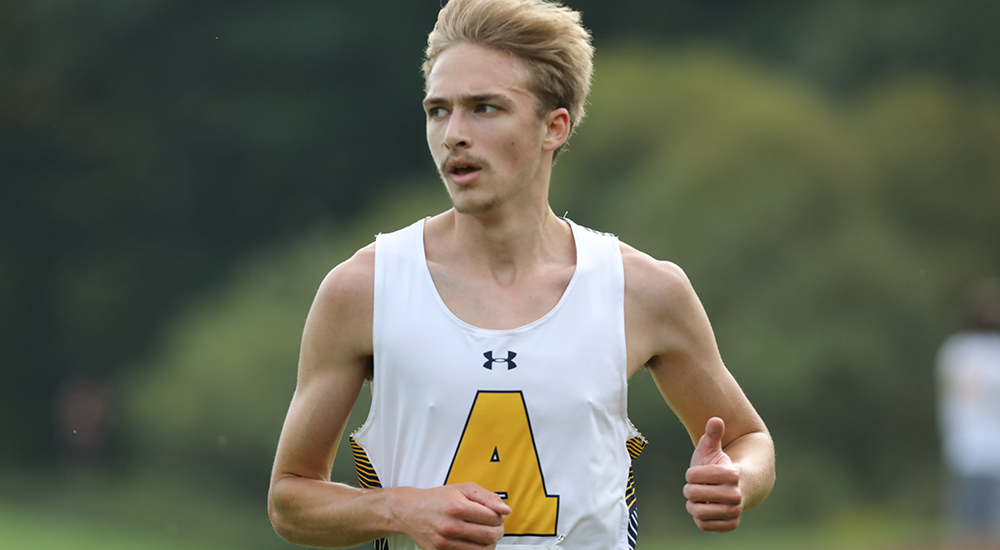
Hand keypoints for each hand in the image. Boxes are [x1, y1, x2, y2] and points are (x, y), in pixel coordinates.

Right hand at [390, 482, 510, 549]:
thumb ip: (487, 496)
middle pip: (490, 535)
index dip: (500, 516)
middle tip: (494, 526)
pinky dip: (475, 549)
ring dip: (489, 542)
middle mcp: (450, 526)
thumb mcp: (462, 488)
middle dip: (498, 530)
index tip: (497, 514)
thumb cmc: (437, 499)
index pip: (493, 517)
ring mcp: (445, 542)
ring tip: (484, 533)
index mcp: (457, 507)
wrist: (410, 510)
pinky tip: (473, 540)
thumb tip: (505, 509)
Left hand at [684, 417, 741, 531]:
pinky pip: (704, 525)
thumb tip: (715, 419)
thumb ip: (713, 435)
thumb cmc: (718, 466)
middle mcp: (736, 494)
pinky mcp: (730, 524)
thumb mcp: (713, 449)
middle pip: (693, 494)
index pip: (694, 475)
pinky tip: (705, 510)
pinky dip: (700, 518)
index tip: (696, 473)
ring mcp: (734, 511)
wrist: (735, 488)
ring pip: (698, 511)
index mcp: (731, 474)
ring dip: (693, 505)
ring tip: (698, 499)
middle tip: (694, 488)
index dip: (691, 474)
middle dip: (690, 490)